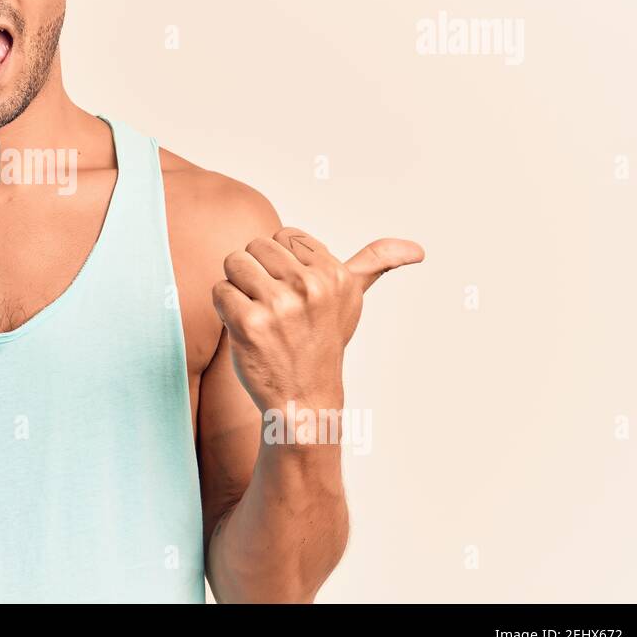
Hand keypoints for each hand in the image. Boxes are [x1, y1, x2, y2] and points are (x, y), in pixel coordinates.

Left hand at [211, 228, 423, 411]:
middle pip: (255, 246)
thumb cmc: (323, 344)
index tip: (294, 293)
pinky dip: (225, 308)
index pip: (284, 236)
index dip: (281, 264)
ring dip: (239, 289)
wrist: (304, 400)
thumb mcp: (353, 299)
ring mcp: (279, 305)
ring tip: (260, 316)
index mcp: (334, 274)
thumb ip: (376, 264)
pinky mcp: (249, 323)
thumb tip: (417, 248)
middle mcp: (311, 286)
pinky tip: (246, 330)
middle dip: (257, 274)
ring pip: (234, 264)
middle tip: (275, 308)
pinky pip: (220, 291)